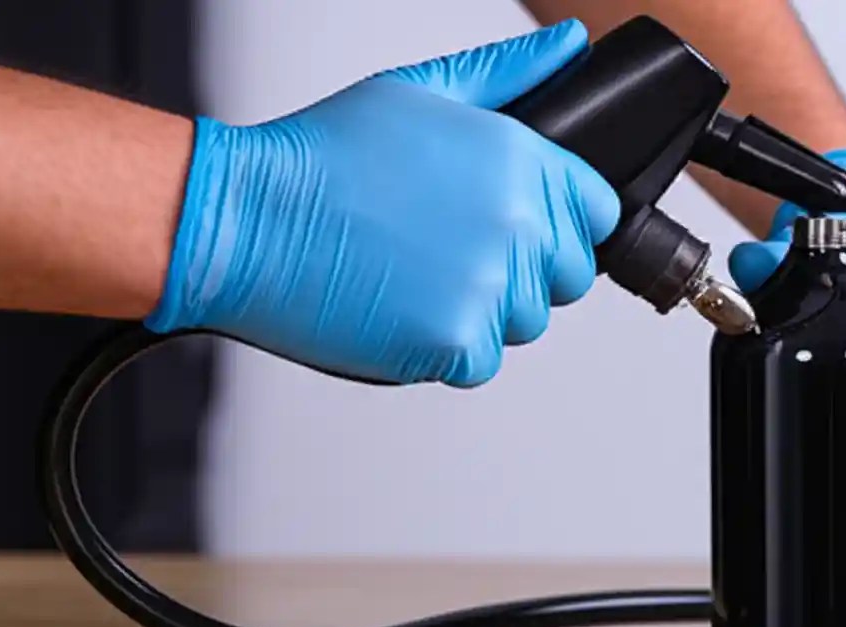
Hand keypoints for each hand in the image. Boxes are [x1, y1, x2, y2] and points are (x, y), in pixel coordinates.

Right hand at [145, 19, 619, 386]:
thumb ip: (509, 72)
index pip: (597, 212)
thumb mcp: (421, 89)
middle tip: (450, 251)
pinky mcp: (454, 343)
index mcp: (519, 159)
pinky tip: (398, 308)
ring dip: (480, 311)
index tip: (514, 226)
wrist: (248, 219)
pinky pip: (479, 363)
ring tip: (415, 275)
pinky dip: (443, 348)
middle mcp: (517, 223)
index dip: (560, 222)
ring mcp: (489, 288)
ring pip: (523, 322)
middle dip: (522, 270)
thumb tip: (571, 45)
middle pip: (566, 276)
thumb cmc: (323, 157)